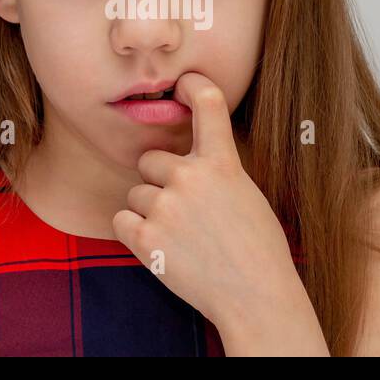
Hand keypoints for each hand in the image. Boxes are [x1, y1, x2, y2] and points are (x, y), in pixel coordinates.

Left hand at [111, 72, 304, 331]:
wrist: (255, 296)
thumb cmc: (258, 249)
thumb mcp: (247, 195)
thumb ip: (216, 171)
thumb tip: (188, 159)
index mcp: (223, 164)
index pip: (208, 106)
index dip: (193, 87)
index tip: (185, 83)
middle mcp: (191, 178)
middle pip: (151, 159)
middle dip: (159, 180)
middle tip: (184, 211)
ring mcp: (166, 207)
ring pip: (137, 193)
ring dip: (149, 212)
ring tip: (181, 237)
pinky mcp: (146, 238)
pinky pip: (121, 220)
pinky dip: (135, 233)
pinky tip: (161, 247)